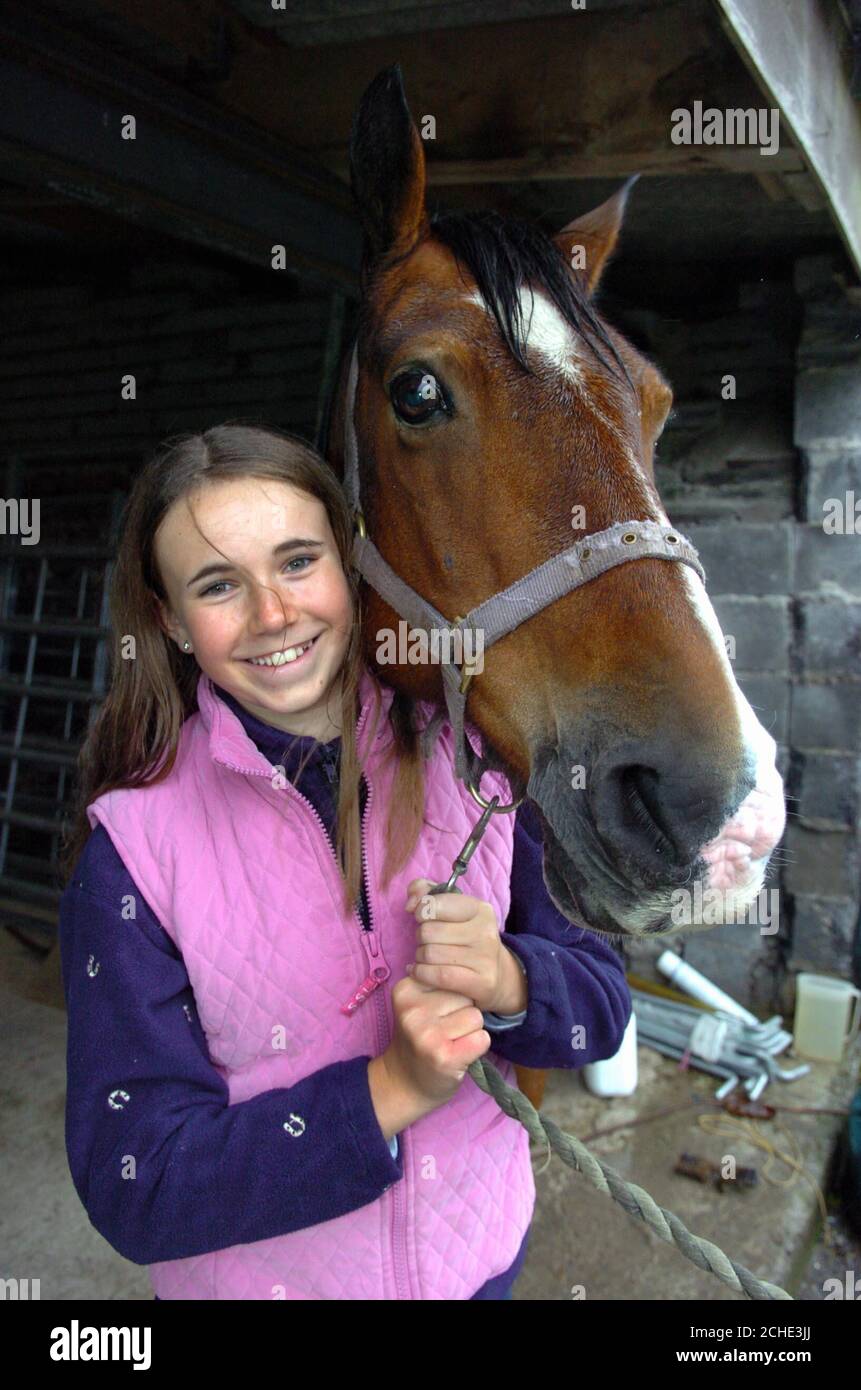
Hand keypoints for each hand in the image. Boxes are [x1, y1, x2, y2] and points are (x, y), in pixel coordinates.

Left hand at [404, 878, 527, 1014]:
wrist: (497, 976)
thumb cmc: (464, 938)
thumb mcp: (450, 909)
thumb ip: (424, 892)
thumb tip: (411, 904)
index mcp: (480, 909)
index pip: (436, 904)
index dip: (421, 911)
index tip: (422, 919)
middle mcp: (486, 932)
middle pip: (428, 931)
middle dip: (420, 938)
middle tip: (428, 943)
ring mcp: (486, 958)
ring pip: (430, 954)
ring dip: (420, 958)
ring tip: (427, 959)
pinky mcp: (481, 982)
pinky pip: (439, 975)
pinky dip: (421, 974)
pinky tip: (419, 972)